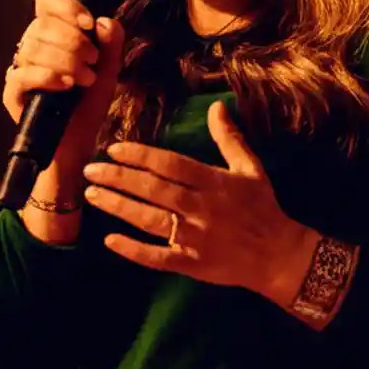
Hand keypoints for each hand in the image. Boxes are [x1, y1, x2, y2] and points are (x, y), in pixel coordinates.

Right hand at [2, 0, 126, 170]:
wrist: (79, 142)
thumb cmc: (89, 103)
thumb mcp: (109, 71)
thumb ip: (112, 44)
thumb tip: (104, 21)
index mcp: (53, 34)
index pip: (46, 2)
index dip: (66, 6)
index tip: (88, 23)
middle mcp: (32, 46)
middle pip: (42, 24)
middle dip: (74, 41)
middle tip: (92, 62)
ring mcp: (20, 68)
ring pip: (33, 47)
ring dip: (66, 61)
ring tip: (84, 79)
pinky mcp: (12, 93)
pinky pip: (21, 75)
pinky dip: (47, 76)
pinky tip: (65, 85)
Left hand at [81, 100, 319, 305]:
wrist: (278, 255)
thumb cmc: (262, 207)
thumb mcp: (251, 168)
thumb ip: (230, 138)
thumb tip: (216, 105)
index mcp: (215, 183)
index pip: (171, 165)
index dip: (141, 156)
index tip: (114, 148)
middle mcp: (202, 209)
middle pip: (154, 190)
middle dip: (119, 178)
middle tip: (90, 169)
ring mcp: (195, 238)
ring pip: (150, 220)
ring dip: (119, 207)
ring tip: (92, 195)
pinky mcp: (191, 263)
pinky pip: (157, 257)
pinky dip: (133, 250)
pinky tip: (110, 240)